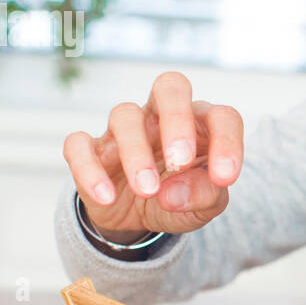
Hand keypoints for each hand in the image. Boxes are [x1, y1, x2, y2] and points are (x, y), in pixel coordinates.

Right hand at [62, 71, 243, 235]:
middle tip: (180, 160)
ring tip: (147, 191)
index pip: (221, 116)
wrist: (139, 219)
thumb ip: (204, 197)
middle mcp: (162, 116)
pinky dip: (89, 169)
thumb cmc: (181, 198)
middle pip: (170, 86)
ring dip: (136, 153)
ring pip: (124, 114)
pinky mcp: (92, 149)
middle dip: (177, 119)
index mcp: (200, 125)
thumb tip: (173, 193)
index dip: (227, 142)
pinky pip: (78, 144)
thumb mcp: (203, 206)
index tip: (223, 178)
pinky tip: (107, 197)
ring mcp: (124, 129)